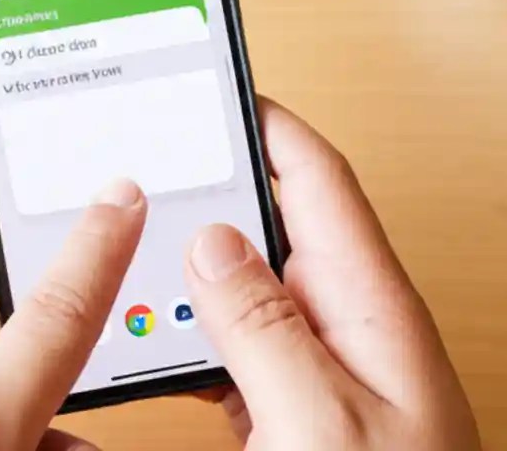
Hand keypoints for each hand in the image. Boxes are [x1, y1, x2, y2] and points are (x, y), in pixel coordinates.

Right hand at [185, 98, 480, 448]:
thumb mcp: (322, 421)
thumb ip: (267, 329)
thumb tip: (214, 245)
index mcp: (373, 308)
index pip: (320, 181)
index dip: (269, 125)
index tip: (216, 90)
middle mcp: (350, 328)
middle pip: (276, 228)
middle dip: (215, 195)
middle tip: (152, 174)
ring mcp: (323, 372)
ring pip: (246, 291)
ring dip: (193, 273)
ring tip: (133, 256)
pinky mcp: (296, 414)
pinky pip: (236, 349)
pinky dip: (192, 335)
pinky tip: (158, 338)